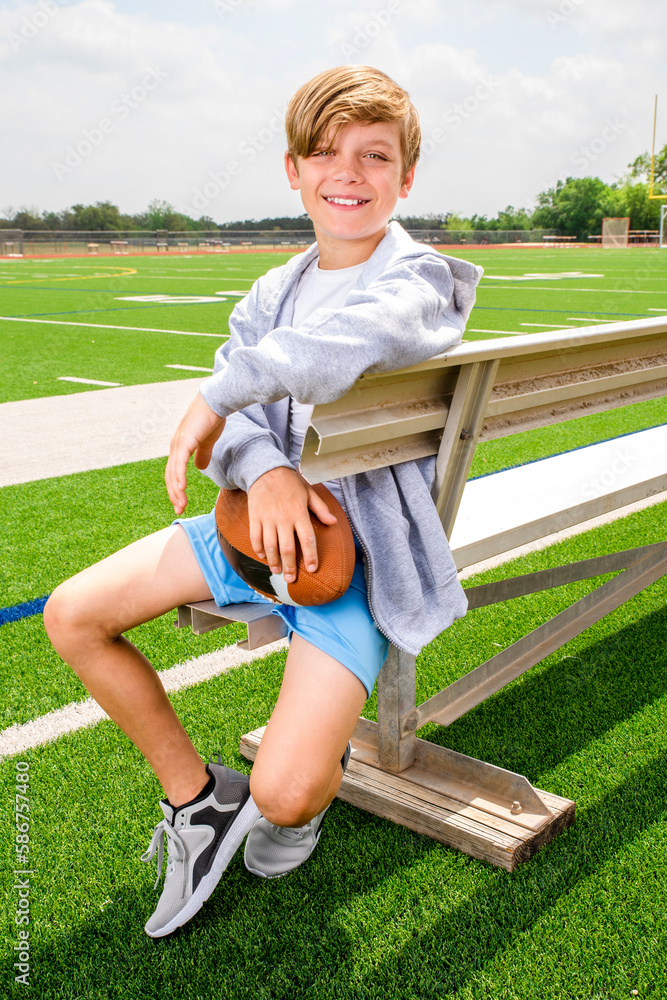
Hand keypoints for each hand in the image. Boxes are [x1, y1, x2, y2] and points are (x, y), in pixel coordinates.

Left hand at [165, 392, 225, 513]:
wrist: (217, 401)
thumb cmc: (213, 417)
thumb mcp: (208, 441)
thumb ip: (203, 454)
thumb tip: (199, 467)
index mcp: (180, 447)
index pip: (174, 472)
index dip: (176, 489)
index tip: (181, 503)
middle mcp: (176, 446)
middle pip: (170, 475)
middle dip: (174, 494)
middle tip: (179, 510)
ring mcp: (178, 443)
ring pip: (173, 472)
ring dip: (176, 490)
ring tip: (180, 505)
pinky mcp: (185, 440)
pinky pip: (179, 462)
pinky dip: (179, 476)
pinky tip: (181, 488)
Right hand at [247, 468, 337, 582]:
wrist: (266, 470)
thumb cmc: (290, 482)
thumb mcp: (309, 492)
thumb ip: (321, 509)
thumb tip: (333, 523)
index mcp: (299, 513)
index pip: (307, 539)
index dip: (311, 556)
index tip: (312, 569)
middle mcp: (284, 518)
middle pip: (288, 548)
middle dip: (290, 567)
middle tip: (292, 579)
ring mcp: (268, 518)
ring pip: (270, 546)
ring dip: (274, 562)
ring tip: (277, 571)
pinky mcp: (255, 517)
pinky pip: (255, 537)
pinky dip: (259, 549)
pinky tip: (263, 556)